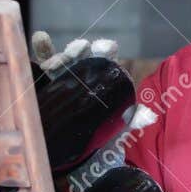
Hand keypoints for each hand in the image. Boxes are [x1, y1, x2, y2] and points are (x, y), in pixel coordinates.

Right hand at [31, 31, 157, 132]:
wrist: (83, 153)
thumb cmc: (106, 133)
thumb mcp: (121, 126)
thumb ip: (134, 119)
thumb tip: (150, 117)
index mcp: (105, 76)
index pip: (107, 56)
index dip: (105, 48)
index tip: (102, 49)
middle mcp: (87, 72)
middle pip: (83, 55)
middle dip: (79, 49)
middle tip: (77, 51)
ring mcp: (67, 77)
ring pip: (63, 60)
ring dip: (59, 55)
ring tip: (55, 62)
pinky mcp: (50, 85)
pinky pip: (45, 66)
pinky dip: (43, 50)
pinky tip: (40, 38)